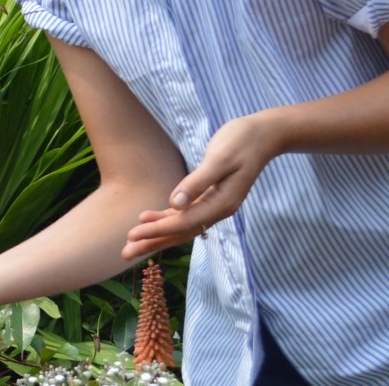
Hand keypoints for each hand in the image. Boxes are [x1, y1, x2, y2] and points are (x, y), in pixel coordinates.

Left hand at [121, 113, 282, 259]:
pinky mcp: (211, 197)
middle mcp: (219, 210)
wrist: (263, 135)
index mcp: (222, 203)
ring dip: (157, 234)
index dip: (158, 229)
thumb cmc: (241, 142)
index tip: (133, 234)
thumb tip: (175, 204)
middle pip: (181, 232)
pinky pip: (187, 215)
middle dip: (153, 242)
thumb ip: (198, 182)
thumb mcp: (220, 158)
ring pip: (182, 226)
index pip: (184, 223)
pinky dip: (167, 219)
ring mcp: (215, 205)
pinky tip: (150, 219)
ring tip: (131, 243)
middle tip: (125, 253)